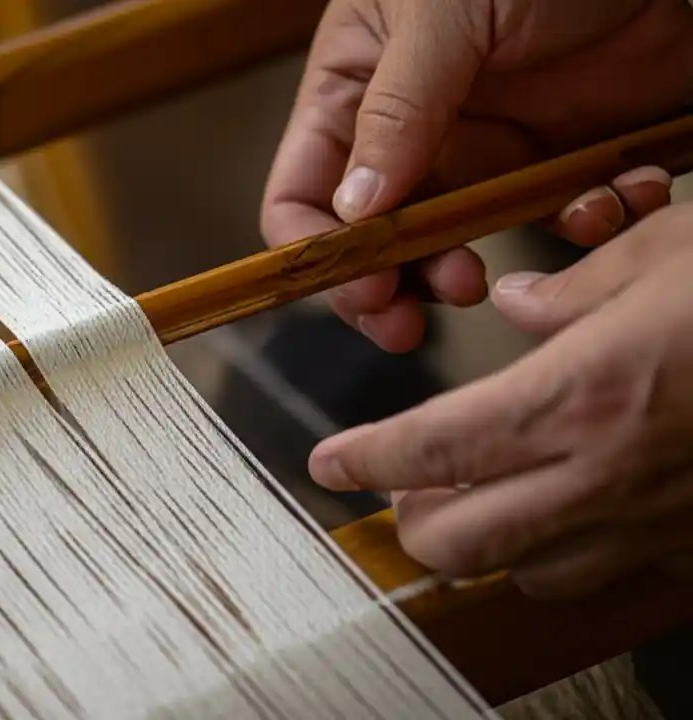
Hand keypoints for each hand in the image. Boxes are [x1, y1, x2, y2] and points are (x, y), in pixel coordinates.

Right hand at [261, 0, 692, 351]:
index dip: (316, 250)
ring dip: (474, 272)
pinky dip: (588, 224)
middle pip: (370, 241)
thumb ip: (395, 110)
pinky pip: (558, 220)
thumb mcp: (442, 12)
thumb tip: (352, 211)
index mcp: (354, 87)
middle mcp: (409, 131)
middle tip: (410, 323)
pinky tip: (612, 197)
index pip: (301, 190)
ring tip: (495, 277)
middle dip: (389, 287)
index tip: (359, 286)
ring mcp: (484, 150)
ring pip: (457, 248)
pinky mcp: (555, 160)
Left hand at [308, 201, 692, 598]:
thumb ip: (576, 287)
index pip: (430, 447)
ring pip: (530, 575)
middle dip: (415, 519)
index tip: (329, 461)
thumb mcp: (668, 254)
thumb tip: (519, 303)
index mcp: (580, 398)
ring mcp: (659, 528)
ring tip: (486, 498)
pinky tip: (582, 512)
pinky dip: (574, 554)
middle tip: (407, 484)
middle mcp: (607, 479)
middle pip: (459, 544)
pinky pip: (614, 577)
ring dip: (491, 543)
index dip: (365, 458)